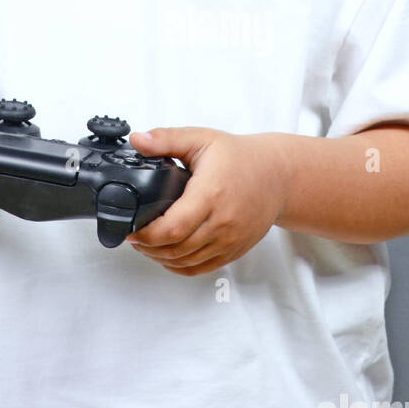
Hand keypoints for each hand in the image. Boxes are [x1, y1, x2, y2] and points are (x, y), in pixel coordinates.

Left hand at [126, 127, 289, 275]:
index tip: (130, 227)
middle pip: (177, 249)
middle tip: (133, 236)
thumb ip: (166, 139)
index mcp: (210, 194)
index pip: (173, 228)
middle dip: (148, 246)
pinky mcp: (234, 250)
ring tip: (146, 244)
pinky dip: (180, 266)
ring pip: (187, 262)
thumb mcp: (200, 139)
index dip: (146, 233)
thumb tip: (138, 140)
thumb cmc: (240, 158)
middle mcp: (222, 223)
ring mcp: (230, 240)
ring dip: (161, 257)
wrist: (278, 176)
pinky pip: (202, 268)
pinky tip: (167, 255)